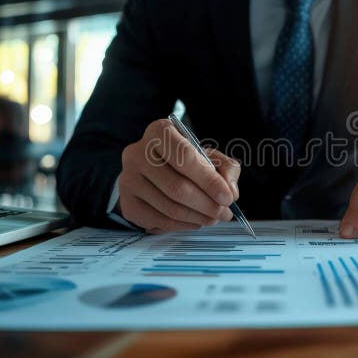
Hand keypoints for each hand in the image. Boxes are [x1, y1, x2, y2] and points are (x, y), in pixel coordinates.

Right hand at [117, 119, 239, 233]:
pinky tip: (196, 221)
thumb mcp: (208, 156)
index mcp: (159, 132)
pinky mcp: (127, 203)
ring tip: (214, 218)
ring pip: (170, 207)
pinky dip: (183, 225)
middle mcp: (137, 153)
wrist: (152, 172)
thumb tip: (230, 191)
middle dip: (207, 205)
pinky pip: (160, 220)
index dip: (209, 181)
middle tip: (225, 213)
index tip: (228, 197)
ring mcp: (128, 179)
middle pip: (177, 187)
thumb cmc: (184, 162)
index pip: (184, 157)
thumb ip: (226, 168)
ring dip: (198, 217)